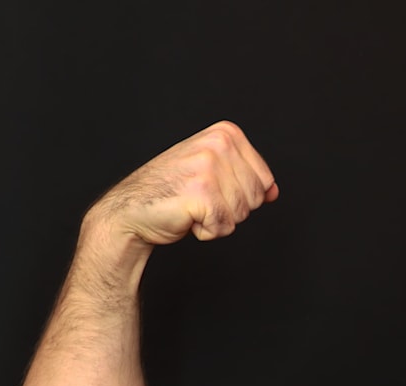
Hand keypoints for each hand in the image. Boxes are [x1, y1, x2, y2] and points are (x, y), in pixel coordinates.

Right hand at [89, 121, 277, 246]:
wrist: (131, 209)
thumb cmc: (172, 191)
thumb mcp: (214, 174)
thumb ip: (246, 179)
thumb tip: (274, 192)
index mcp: (226, 133)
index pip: (264, 180)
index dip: (240, 195)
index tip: (211, 187)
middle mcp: (218, 144)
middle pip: (256, 198)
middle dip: (231, 208)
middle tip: (198, 198)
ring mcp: (209, 167)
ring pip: (242, 214)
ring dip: (218, 220)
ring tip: (192, 205)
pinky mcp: (201, 193)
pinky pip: (225, 227)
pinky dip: (207, 231)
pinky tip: (186, 217)